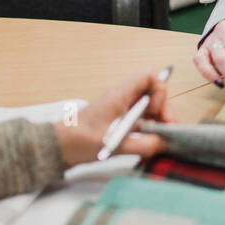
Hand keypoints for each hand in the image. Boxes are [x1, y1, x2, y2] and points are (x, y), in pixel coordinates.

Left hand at [53, 69, 174, 168]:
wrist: (58, 147)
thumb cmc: (79, 140)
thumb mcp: (114, 144)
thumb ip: (142, 144)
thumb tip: (165, 143)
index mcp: (120, 95)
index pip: (149, 76)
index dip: (160, 92)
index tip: (157, 112)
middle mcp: (122, 98)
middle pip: (153, 94)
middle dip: (164, 111)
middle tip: (166, 131)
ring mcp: (121, 109)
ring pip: (149, 108)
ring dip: (157, 122)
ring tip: (158, 141)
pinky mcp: (118, 122)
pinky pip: (140, 120)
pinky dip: (148, 130)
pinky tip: (147, 144)